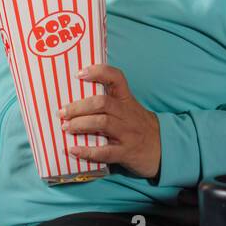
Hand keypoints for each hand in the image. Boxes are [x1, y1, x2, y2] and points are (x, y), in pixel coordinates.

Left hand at [59, 64, 161, 179]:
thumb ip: (110, 104)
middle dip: (79, 106)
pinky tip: (73, 150)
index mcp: (127, 100)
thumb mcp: (130, 110)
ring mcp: (128, 133)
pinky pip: (105, 152)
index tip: (80, 73)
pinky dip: (87, 151)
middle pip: (102, 103)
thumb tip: (76, 103)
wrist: (164, 148)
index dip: (99, 72)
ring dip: (80, 124)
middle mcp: (127, 114)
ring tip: (65, 127)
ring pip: (103, 123)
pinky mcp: (126, 152)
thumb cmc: (140, 127)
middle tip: (62, 112)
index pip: (116, 78)